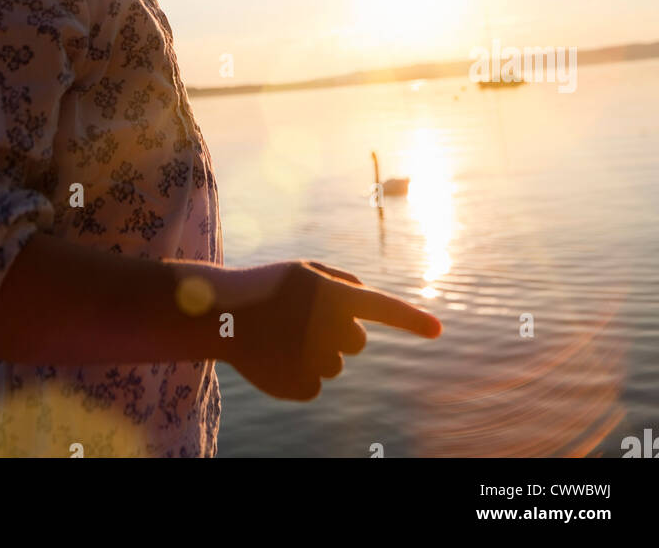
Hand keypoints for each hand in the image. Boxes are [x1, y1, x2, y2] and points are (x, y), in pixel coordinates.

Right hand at [225, 260, 441, 401]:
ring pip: (333, 364)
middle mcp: (328, 329)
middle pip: (356, 341)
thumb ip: (339, 281)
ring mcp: (315, 360)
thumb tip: (366, 297)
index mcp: (332, 296)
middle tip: (305, 320)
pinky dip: (299, 372)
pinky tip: (275, 356)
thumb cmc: (264, 287)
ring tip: (282, 336)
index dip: (412, 320)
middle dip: (338, 332)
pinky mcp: (301, 386)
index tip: (438, 331)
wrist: (220, 316)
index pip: (383, 308)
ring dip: (315, 351)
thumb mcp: (302, 271)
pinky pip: (315, 383)